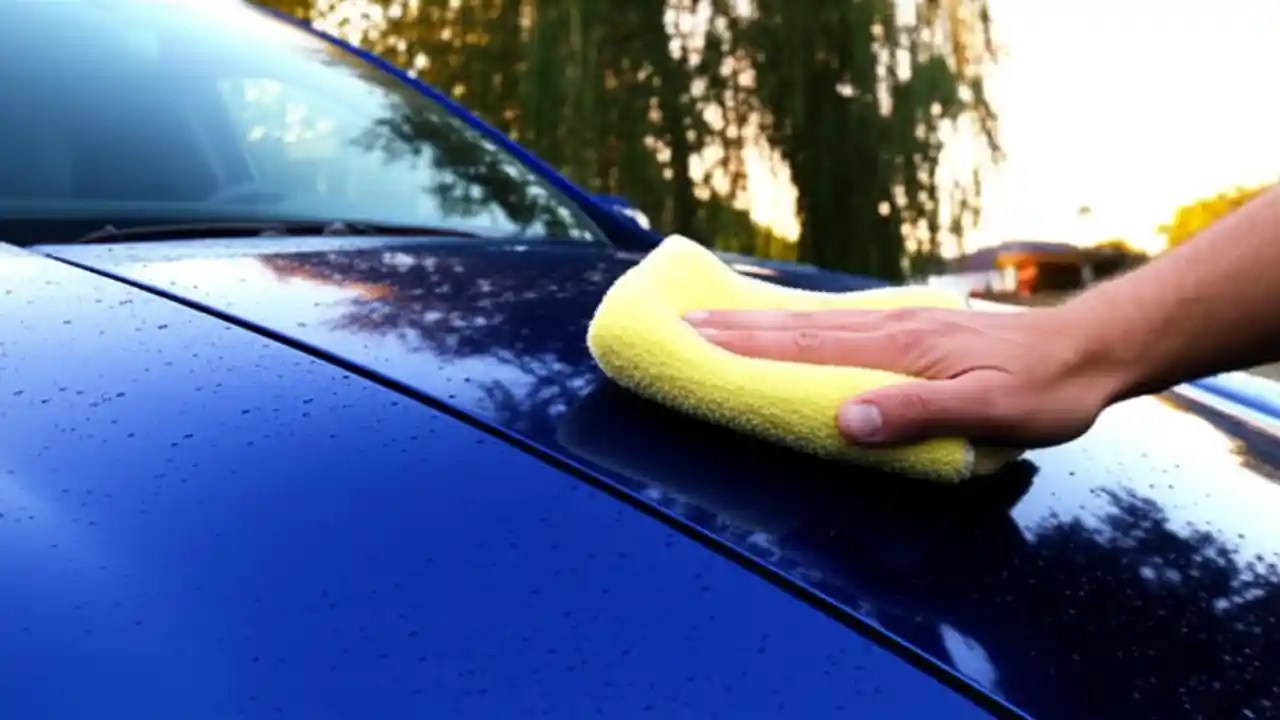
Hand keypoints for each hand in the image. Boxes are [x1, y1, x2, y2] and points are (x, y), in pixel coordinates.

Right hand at [683, 304, 1124, 447]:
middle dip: (732, 329)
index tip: (689, 341)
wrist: (1088, 350)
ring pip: (810, 320)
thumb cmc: (1042, 392)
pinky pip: (835, 320)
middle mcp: (887, 327)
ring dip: (755, 321)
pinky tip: (782, 320)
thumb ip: (917, 416)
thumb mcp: (990, 414)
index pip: (802, 350)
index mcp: (896, 349)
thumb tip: (843, 418)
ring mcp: (897, 322)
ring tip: (708, 318)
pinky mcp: (909, 326)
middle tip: (675, 323)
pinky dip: (795, 319)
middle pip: (794, 328)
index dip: (744, 350)